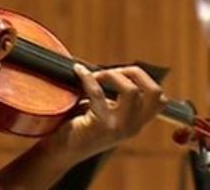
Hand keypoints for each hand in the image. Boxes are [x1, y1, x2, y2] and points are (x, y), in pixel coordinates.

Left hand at [48, 64, 165, 162]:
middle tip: (110, 72)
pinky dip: (87, 77)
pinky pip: (98, 93)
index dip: (143, 79)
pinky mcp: (100, 125)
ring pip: (131, 90)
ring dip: (111, 74)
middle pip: (155, 92)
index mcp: (137, 123)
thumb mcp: (105, 112)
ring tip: (94, 76)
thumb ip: (114, 98)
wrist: (61, 152)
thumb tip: (112, 70)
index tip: (118, 74)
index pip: (160, 99)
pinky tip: (78, 71)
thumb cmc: (78, 127)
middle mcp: (133, 127)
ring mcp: (119, 127)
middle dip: (133, 73)